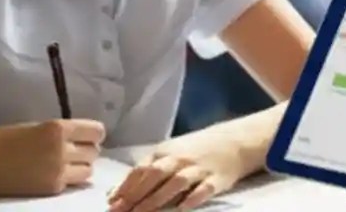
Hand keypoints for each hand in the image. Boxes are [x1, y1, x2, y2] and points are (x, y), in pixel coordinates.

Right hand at [0, 119, 104, 197]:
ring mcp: (57, 172)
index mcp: (56, 128)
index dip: (94, 134)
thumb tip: (81, 139)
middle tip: (75, 151)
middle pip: (94, 151)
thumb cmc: (0, 139)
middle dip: (87, 151)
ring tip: (67, 164)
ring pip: (88, 170)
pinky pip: (71, 184)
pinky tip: (53, 175)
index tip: (89, 136)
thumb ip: (58, 132)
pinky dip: (67, 180)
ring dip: (81, 167)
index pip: (95, 131)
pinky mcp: (50, 190)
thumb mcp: (34, 127)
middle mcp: (61, 150)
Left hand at [108, 128, 248, 210]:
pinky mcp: (217, 178)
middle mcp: (180, 159)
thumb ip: (145, 171)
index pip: (141, 169)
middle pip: (155, 175)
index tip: (111, 203)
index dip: (125, 187)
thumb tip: (115, 192)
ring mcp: (199, 168)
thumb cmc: (194, 150)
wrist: (233, 141)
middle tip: (121, 211)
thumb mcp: (169, 154)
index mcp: (165, 152)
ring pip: (176, 182)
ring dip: (158, 199)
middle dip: (136, 195)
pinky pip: (204, 189)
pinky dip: (192, 198)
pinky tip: (181, 208)